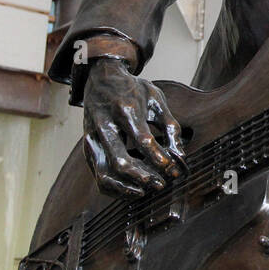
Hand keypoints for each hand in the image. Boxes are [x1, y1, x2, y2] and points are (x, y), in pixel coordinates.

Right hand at [80, 58, 185, 196]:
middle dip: (143, 178)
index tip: (174, 170)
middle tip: (161, 185)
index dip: (159, 159)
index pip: (142, 140)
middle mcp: (104, 124)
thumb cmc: (133, 90)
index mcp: (125, 108)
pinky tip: (133, 190)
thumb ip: (171, 127)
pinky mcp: (88, 148)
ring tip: (147, 191)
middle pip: (120, 162)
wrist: (101, 78)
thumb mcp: (157, 100)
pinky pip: (98, 176)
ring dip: (127, 188)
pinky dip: (115, 188)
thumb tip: (180, 157)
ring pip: (104, 174)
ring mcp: (92, 138)